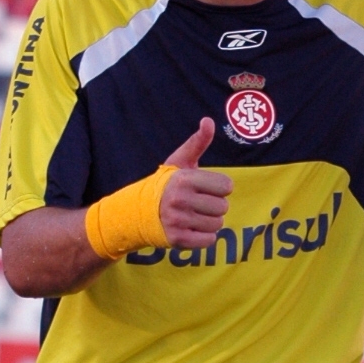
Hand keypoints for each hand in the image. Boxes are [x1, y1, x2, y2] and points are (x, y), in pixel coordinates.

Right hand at [159, 118, 232, 247]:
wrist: (136, 211)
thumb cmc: (165, 184)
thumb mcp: (180, 161)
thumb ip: (198, 142)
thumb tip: (209, 121)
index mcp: (185, 179)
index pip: (227, 186)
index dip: (219, 187)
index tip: (205, 188)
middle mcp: (180, 200)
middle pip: (223, 207)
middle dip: (215, 206)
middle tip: (199, 203)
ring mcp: (178, 221)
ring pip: (218, 224)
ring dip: (210, 221)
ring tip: (195, 215)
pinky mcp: (177, 239)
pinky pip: (209, 241)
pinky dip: (205, 237)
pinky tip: (192, 229)